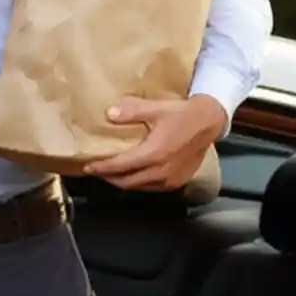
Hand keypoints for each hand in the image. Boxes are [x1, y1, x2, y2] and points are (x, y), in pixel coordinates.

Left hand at [82, 95, 226, 190]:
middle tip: (95, 170)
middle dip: (109, 177)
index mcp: (154, 154)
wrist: (208, 124)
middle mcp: (161, 171)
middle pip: (127, 181)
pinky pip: (151, 187)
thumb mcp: (156, 108)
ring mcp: (170, 180)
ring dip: (123, 181)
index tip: (87, 167)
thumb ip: (132, 111)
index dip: (102, 168)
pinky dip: (138, 182)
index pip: (121, 166)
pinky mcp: (177, 182)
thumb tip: (109, 114)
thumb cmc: (180, 115)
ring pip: (139, 186)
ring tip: (110, 173)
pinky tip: (132, 174)